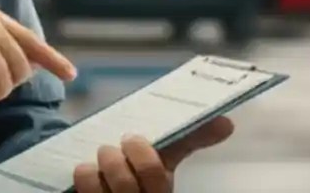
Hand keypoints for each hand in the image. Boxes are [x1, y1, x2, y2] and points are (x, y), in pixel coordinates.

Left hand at [72, 116, 234, 192]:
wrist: (114, 192)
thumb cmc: (141, 175)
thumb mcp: (165, 160)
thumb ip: (189, 139)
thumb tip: (227, 123)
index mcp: (162, 190)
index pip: (155, 173)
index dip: (141, 154)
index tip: (132, 139)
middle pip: (126, 182)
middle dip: (115, 158)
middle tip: (112, 147)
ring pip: (99, 189)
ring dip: (94, 168)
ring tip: (98, 161)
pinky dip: (82, 178)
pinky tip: (86, 173)